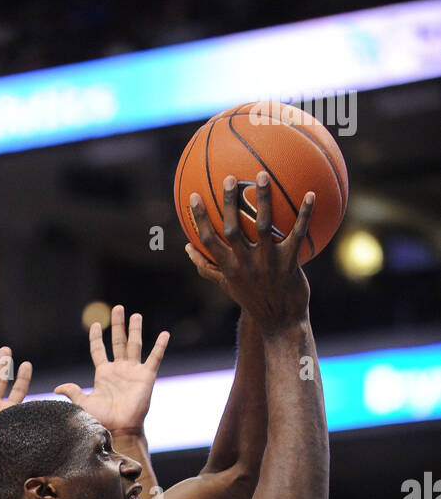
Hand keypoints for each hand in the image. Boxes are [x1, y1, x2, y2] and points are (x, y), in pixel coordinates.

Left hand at [54, 305, 169, 434]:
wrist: (120, 428)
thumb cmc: (102, 418)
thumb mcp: (84, 403)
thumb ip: (72, 392)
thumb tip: (56, 388)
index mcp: (103, 373)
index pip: (99, 350)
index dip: (96, 338)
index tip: (95, 325)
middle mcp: (119, 369)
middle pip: (118, 341)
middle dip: (117, 325)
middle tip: (118, 308)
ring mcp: (133, 371)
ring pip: (134, 345)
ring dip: (135, 330)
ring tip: (135, 315)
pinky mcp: (146, 376)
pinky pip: (154, 358)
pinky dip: (160, 346)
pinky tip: (164, 334)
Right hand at [186, 173, 312, 333]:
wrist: (280, 322)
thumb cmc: (252, 300)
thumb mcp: (226, 285)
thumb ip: (207, 266)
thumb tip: (188, 247)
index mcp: (228, 268)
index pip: (209, 240)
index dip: (200, 218)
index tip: (194, 195)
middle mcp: (245, 264)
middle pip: (233, 229)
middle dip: (229, 203)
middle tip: (230, 178)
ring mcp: (267, 263)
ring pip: (263, 226)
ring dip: (263, 200)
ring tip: (262, 176)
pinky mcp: (289, 263)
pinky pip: (297, 234)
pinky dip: (305, 214)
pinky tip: (311, 194)